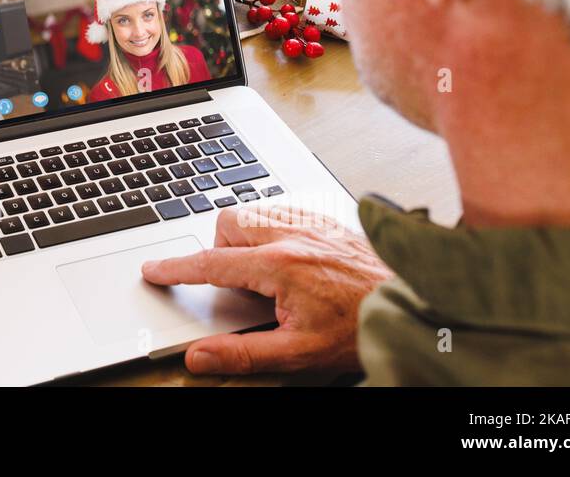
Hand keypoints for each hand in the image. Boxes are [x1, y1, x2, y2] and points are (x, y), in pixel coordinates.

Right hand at [141, 206, 391, 376]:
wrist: (414, 310)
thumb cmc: (361, 329)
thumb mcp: (298, 353)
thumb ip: (242, 354)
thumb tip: (201, 356)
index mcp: (279, 265)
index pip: (211, 264)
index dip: (176, 269)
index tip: (154, 270)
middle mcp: (293, 235)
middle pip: (228, 224)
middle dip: (219, 250)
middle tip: (235, 286)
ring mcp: (312, 224)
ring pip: (254, 212)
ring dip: (245, 239)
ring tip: (264, 276)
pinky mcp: (328, 222)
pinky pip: (283, 212)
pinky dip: (272, 232)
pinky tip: (289, 261)